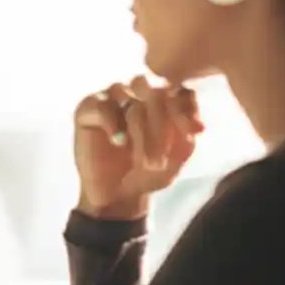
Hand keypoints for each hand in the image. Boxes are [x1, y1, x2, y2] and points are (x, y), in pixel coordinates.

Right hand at [73, 76, 203, 219]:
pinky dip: (114, 124)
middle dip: (161, 123)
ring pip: (130, 97)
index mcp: (163, 99)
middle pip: (155, 90)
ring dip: (140, 129)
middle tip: (159, 160)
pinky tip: (119, 142)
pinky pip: (103, 106)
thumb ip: (187, 137)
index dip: (186, 111)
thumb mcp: (176, 158)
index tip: (193, 134)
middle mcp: (137, 92)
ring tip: (142, 160)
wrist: (116, 195)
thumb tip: (196, 126)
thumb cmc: (147, 173)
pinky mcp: (87, 109)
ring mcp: (111, 98)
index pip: (179, 91)